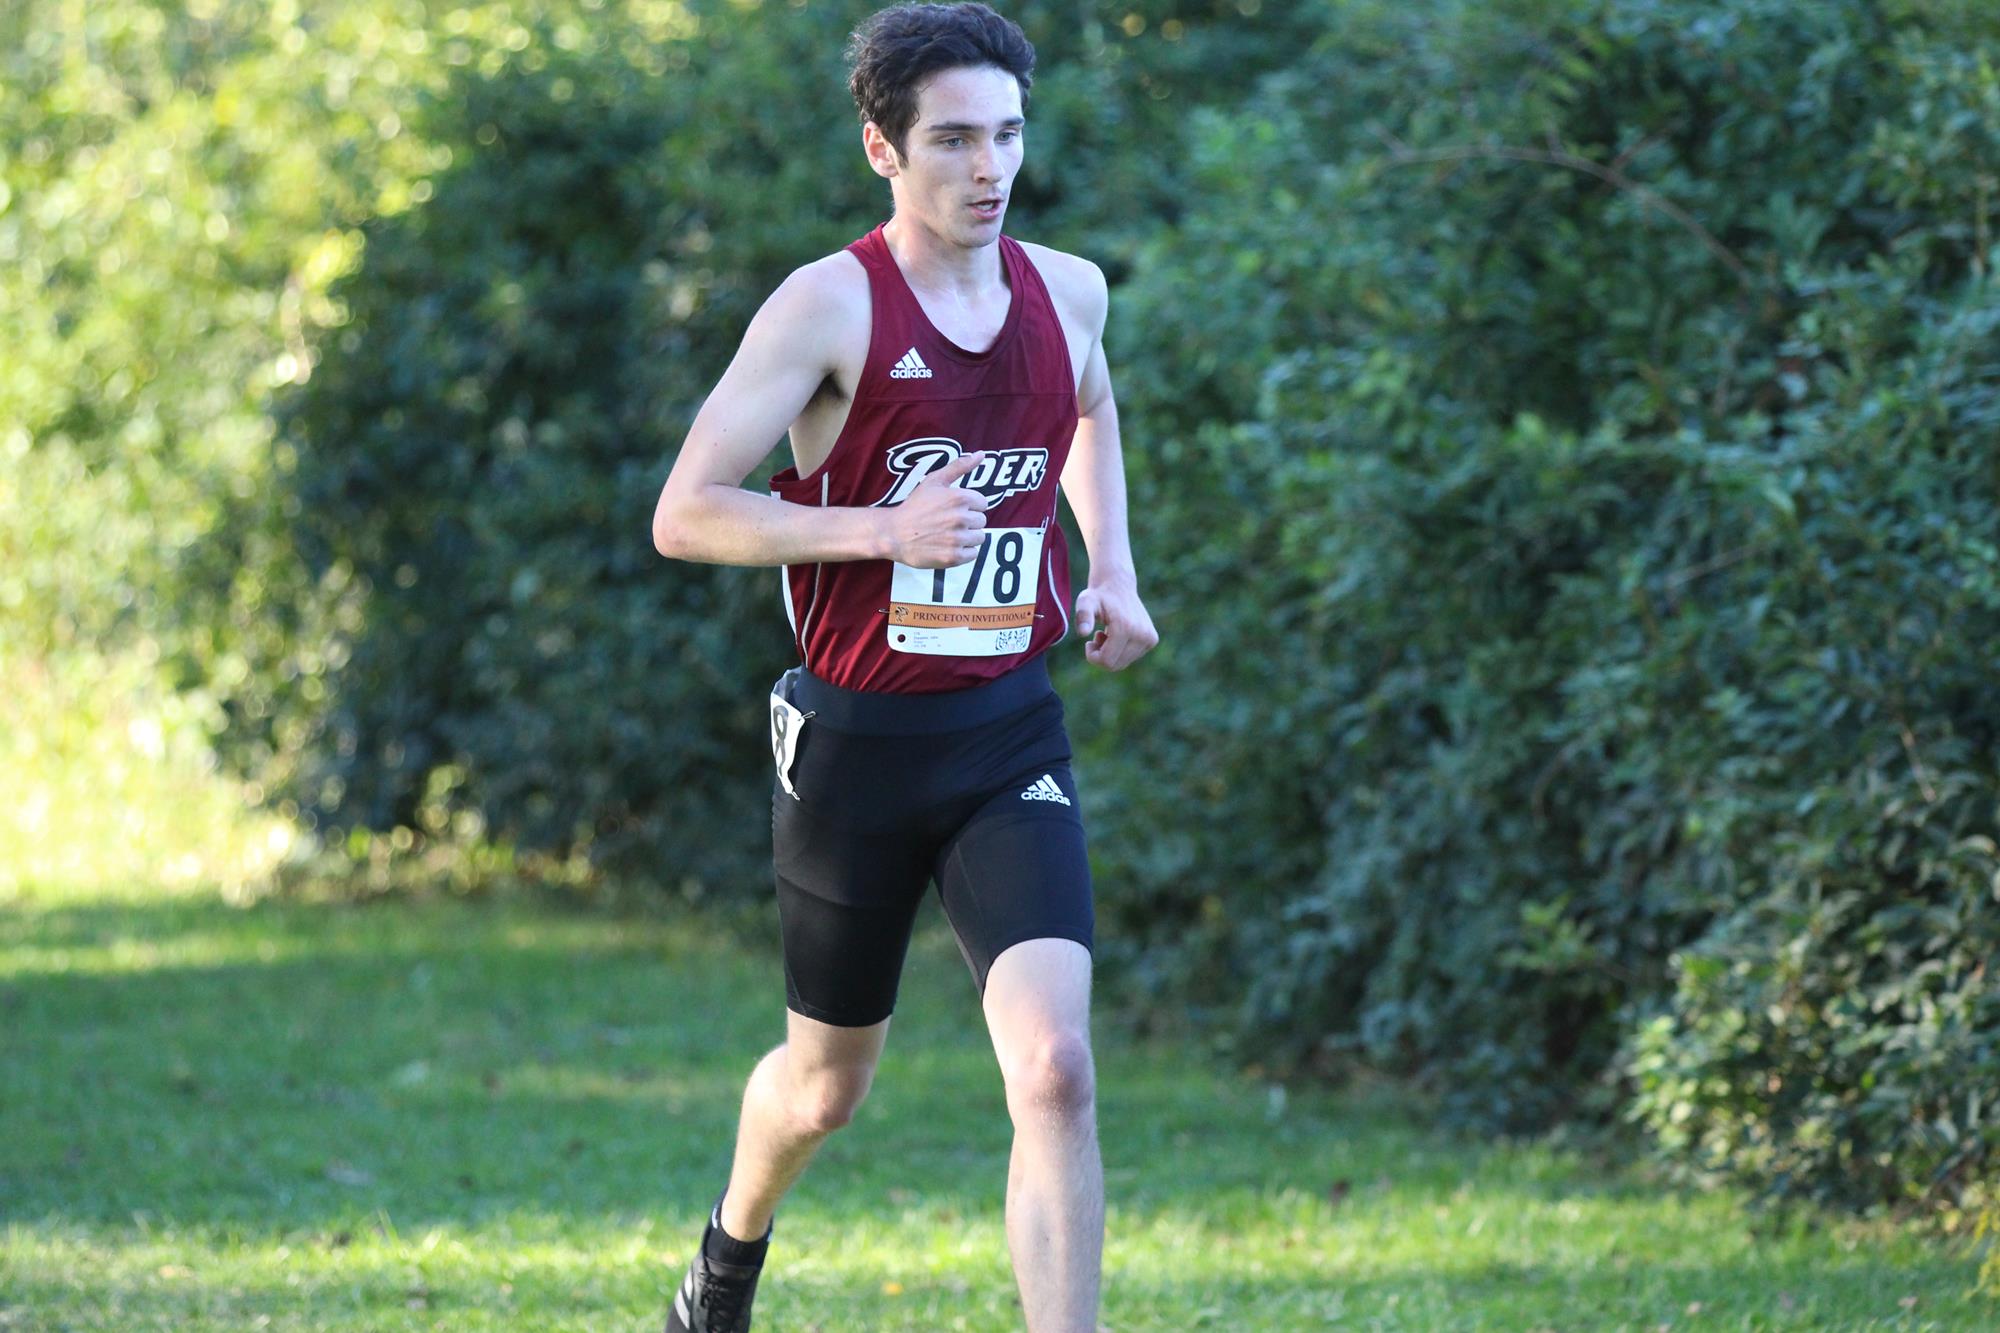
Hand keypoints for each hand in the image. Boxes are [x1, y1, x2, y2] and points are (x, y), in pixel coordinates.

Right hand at [883, 452, 989, 567]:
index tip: (954, 509)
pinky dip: (964, 552)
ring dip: (968, 537)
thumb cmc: (915, 506)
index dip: (969, 506)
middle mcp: (961, 518)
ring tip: (949, 535)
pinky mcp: (954, 557)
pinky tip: (949, 546)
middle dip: (969, 522)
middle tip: (948, 523)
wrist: (894, 534)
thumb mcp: (934, 480)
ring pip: (980, 538)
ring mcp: (957, 539)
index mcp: (960, 497)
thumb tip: (982, 454)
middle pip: (981, 521)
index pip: (982, 503)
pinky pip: (973, 554)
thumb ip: (960, 466)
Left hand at [1075, 576, 1158, 670]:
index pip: (1107, 661)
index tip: (1088, 642)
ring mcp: (1150, 638)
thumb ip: (1082, 616)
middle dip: (1101, 655)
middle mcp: (1142, 634)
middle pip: (1115, 665)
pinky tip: (1117, 634)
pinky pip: (1131, 658)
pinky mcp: (1152, 640)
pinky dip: (1120, 651)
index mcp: (1125, 627)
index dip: (1093, 657)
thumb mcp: (1085, 602)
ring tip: (1107, 633)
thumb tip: (1083, 632)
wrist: (1118, 585)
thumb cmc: (1098, 596)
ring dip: (1110, 653)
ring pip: (1123, 663)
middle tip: (1097, 636)